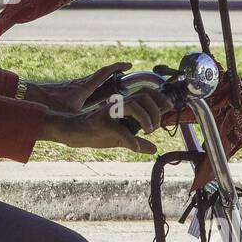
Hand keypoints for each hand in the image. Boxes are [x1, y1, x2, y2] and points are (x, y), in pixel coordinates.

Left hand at [25, 62, 131, 114]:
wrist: (31, 94)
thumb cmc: (50, 103)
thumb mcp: (70, 113)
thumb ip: (83, 119)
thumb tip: (95, 127)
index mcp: (85, 87)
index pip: (104, 72)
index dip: (118, 67)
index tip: (129, 65)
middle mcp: (81, 83)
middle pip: (102, 74)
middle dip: (116, 73)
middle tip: (130, 76)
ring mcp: (75, 85)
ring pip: (95, 79)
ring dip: (107, 79)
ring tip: (119, 86)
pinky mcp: (70, 89)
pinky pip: (88, 85)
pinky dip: (97, 86)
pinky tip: (98, 95)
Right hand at [39, 87, 172, 154]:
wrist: (72, 133)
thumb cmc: (95, 132)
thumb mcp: (120, 138)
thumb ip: (137, 141)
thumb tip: (154, 149)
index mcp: (123, 105)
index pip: (145, 93)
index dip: (160, 97)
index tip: (168, 107)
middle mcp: (117, 105)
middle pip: (143, 96)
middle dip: (155, 111)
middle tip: (153, 127)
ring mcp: (109, 112)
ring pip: (133, 106)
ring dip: (146, 118)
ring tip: (148, 131)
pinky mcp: (100, 122)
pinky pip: (119, 129)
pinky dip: (130, 139)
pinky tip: (135, 147)